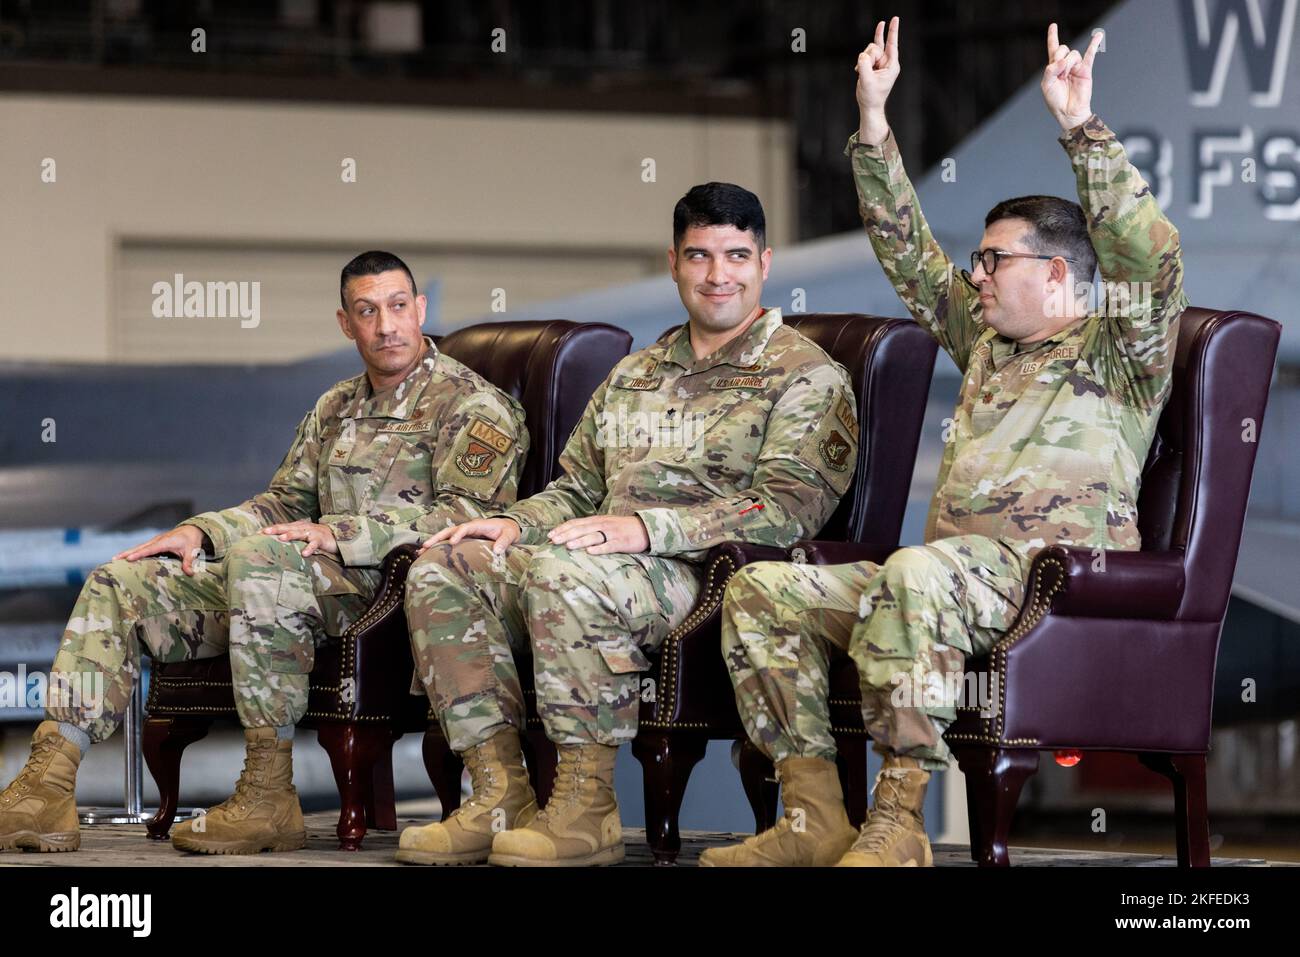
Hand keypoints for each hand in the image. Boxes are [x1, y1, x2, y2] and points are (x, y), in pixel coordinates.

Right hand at [114, 524, 206, 574]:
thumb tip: (190, 573)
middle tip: (114, 559)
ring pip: (139, 547)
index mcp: (165, 542)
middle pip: (140, 547)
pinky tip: (126, 558)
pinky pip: (143, 548)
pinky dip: (134, 552)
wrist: (191, 530)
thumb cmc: (191, 540)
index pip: (150, 549)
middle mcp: (158, 540)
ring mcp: (155, 541)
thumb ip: (189, 561)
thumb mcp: (192, 550)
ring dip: (128, 552)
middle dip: (127, 552)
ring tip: (115, 558)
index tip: (128, 559)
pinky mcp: (155, 544)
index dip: (139, 554)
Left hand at [261, 520, 337, 557]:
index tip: (257, 533)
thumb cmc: (315, 537)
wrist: (335, 535)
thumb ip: (290, 538)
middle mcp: (302, 528)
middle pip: (287, 527)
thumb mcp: (301, 536)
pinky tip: (304, 554)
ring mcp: (311, 533)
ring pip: (300, 533)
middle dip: (276, 529)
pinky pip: (314, 544)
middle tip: (264, 532)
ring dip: (290, 535)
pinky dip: (309, 548)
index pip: (281, 527)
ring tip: (281, 538)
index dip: (270, 529)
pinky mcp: (320, 539)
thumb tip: (274, 544)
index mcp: (296, 526)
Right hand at [421, 518, 520, 555]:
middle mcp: (468, 528)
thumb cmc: (508, 531)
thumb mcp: (510, 535)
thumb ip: (504, 542)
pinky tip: (428, 554)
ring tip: (420, 552)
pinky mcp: (463, 539)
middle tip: (426, 546)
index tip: (452, 542)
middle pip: (450, 530)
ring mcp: (464, 533)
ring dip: (434, 542)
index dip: (458, 534)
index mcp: (478, 525)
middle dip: (438, 537)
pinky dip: (438, 547)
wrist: (507, 528)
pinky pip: (448, 542)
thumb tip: (497, 551)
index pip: (465, 528)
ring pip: (446, 536)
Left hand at [548, 515, 648, 554]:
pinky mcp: (622, 542)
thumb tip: (571, 536)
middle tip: (553, 541)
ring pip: (594, 536)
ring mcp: (612, 533)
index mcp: (597, 520)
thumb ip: (590, 529)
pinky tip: (591, 552)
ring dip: (580, 541)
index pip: (576, 523)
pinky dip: (600, 548)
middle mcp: (603, 524)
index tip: (549, 535)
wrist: (645, 528)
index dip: (563, 528)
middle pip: (582, 529)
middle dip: (567, 534)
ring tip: (568, 546)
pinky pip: (610, 545)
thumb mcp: (604, 525)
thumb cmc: (621, 528)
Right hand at [856, 16, 899, 144]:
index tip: (895, 18)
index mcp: (891, 65)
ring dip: (864, 59)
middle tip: (865, 67)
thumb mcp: (867, 81)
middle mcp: (887, 62)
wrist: (869, 105)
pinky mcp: (873, 64)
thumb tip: (862, 55)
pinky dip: (861, 62)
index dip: (893, 31)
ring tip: (862, 72)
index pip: (892, 44)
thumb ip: (864, 66)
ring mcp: (880, 63)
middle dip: (869, 55)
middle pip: (877, 47)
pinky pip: (865, 55)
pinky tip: (859, 72)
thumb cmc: (871, 96)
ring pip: (870, 49)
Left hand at [1042, 22, 1101, 130]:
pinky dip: (1094, 45)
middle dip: (1059, 57)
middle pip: (1063, 49)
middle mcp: (1065, 65)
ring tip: (1066, 76)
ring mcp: (1076, 67)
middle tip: (1059, 71)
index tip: (1053, 25)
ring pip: (1073, 54)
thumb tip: (1063, 61)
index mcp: (1054, 67)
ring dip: (1068, 63)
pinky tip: (1098, 35)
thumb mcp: (1047, 85)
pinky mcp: (1085, 71)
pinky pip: (1090, 55)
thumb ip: (1051, 70)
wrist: (1068, 112)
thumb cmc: (1056, 101)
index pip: (1053, 48)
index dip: (1053, 37)